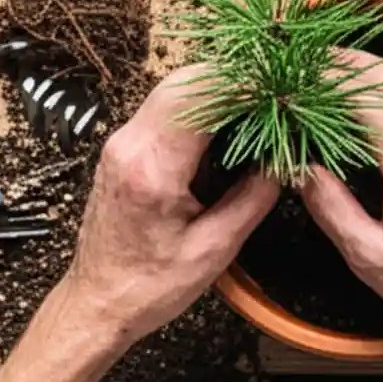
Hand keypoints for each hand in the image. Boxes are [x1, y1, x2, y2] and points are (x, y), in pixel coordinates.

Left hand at [67, 65, 279, 342]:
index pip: (202, 97)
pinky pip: (165, 108)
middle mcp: (130, 144)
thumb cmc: (150, 287)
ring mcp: (122, 142)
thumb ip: (254, 197)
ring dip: (217, 88)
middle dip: (235, 78)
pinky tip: (228, 122)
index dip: (246, 86)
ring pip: (174, 88)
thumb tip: (286, 159)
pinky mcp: (124, 148)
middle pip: (185, 80)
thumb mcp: (215, 249)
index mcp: (153, 168)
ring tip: (259, 105)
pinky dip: (200, 104)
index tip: (282, 90)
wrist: (96, 303)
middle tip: (277, 92)